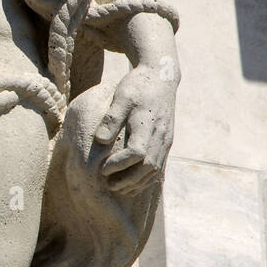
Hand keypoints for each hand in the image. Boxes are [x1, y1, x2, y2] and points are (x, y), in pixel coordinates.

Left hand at [94, 65, 176, 193]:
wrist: (160, 78)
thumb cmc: (137, 86)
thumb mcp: (122, 97)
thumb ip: (112, 118)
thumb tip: (100, 140)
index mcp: (148, 125)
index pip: (137, 153)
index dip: (119, 164)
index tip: (102, 169)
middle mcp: (161, 136)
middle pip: (148, 167)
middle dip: (128, 180)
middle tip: (108, 185)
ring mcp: (166, 141)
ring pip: (155, 170)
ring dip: (137, 183)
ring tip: (117, 188)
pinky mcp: (166, 142)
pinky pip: (158, 166)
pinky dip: (145, 178)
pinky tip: (131, 182)